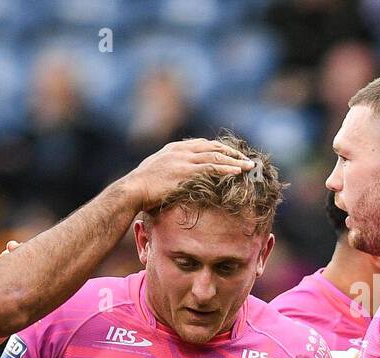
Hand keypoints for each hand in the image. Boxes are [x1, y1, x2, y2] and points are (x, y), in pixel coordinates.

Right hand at [120, 138, 254, 210]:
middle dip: (231, 152)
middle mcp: (181, 151)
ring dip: (234, 161)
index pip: (202, 144)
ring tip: (248, 166)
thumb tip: (171, 179)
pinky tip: (237, 172)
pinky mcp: (186, 172)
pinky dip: (226, 169)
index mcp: (173, 149)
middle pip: (213, 147)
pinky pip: (211, 168)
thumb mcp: (153, 172)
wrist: (131, 190)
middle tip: (244, 159)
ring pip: (216, 157)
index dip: (218, 149)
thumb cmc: (139, 187)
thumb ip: (166, 169)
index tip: (230, 154)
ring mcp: (184, 160)